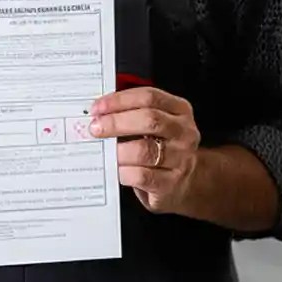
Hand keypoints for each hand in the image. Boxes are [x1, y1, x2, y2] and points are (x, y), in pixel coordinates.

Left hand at [89, 87, 201, 215]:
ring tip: (102, 150)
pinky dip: (122, 171)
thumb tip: (99, 113)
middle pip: (149, 120)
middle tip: (95, 128)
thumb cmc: (162, 148)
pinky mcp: (171, 184)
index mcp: (180, 110)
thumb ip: (132, 115)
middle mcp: (184, 132)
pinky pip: (142, 175)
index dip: (120, 100)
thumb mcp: (156, 126)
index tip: (97, 107)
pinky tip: (114, 168)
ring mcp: (181, 159)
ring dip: (117, 149)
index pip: (149, 97)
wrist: (186, 183)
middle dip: (116, 122)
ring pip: (144, 150)